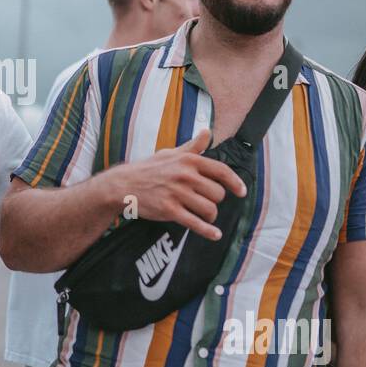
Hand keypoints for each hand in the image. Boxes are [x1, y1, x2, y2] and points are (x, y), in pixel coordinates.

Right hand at [113, 128, 246, 240]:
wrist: (123, 185)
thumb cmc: (149, 169)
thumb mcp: (171, 154)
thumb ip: (192, 146)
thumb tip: (208, 132)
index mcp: (188, 160)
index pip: (221, 171)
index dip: (235, 183)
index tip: (242, 192)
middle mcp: (185, 176)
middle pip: (217, 194)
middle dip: (215, 201)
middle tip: (206, 202)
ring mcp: (177, 193)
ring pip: (209, 209)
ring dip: (210, 216)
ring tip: (204, 216)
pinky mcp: (169, 210)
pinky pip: (195, 223)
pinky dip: (207, 231)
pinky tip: (215, 235)